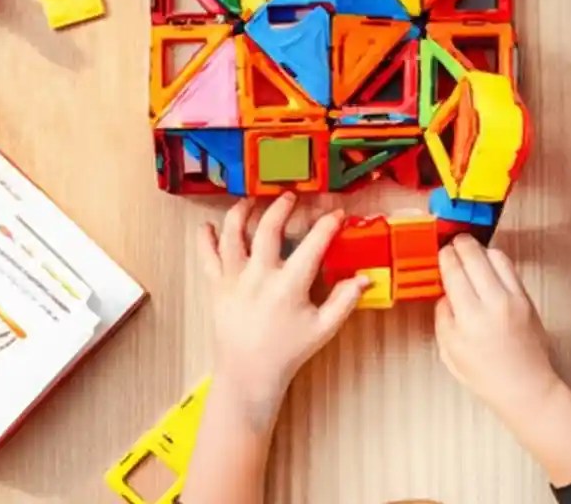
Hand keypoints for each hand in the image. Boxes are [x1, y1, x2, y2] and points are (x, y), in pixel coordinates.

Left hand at [198, 193, 368, 428]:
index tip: (336, 215)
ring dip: (241, 212)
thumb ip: (345, 301)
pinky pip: (207, 255)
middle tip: (290, 197)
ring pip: (232, 233)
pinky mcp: (217, 286)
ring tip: (251, 202)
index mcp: (289, 286)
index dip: (327, 225)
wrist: (249, 373)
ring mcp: (234, 279)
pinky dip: (205, 237)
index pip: (313, 244)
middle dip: (281, 206)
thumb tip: (365, 278)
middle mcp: (259, 276)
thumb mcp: (323, 329)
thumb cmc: (287, 352)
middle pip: (268, 228)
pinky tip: (210, 226)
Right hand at [434, 235, 570, 486]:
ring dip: (481, 250)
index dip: (445, 257)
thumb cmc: (486, 376)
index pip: (454, 271)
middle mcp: (494, 302)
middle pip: (475, 256)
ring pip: (496, 256)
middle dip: (461, 245)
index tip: (441, 253)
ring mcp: (514, 298)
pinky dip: (497, 262)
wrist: (525, 387)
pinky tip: (488, 268)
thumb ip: (443, 317)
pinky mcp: (528, 299)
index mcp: (470, 317)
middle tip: (453, 245)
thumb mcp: (449, 351)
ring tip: (471, 254)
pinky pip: (510, 269)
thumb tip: (444, 293)